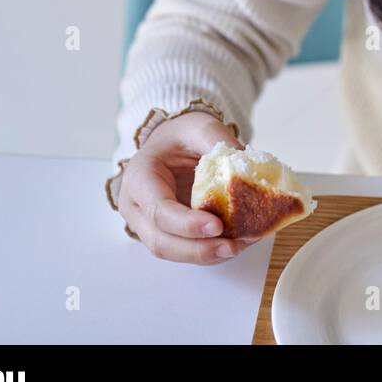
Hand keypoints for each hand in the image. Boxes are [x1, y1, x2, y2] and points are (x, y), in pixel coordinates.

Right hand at [117, 111, 258, 263]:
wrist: (171, 146)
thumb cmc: (181, 137)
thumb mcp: (198, 126)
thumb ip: (217, 141)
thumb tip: (244, 163)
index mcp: (139, 177)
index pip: (158, 209)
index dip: (187, 224)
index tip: (218, 226)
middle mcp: (137, 207)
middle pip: (161, 241)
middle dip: (198, 249)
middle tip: (233, 247)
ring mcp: (148, 225)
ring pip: (173, 252)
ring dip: (207, 255)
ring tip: (240, 247)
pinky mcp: (167, 234)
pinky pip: (185, 249)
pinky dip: (210, 252)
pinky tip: (237, 244)